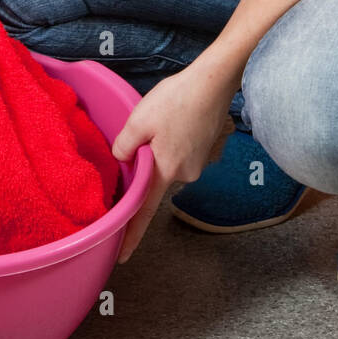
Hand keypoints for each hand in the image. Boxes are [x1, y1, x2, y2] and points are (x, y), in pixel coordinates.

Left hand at [111, 57, 237, 264]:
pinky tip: (178, 118)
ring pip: (170, 161)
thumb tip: (122, 161)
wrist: (214, 82)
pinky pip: (183, 151)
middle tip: (149, 125)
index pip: (143, 211)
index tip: (123, 256)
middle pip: (156, 176)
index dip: (132, 235)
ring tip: (165, 116)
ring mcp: (199, 163)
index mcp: (166, 171)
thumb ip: (124, 146)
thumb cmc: (177, 99)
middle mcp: (185, 174)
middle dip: (148, 159)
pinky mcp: (206, 150)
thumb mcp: (139, 120)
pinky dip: (176, 139)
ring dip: (162, 145)